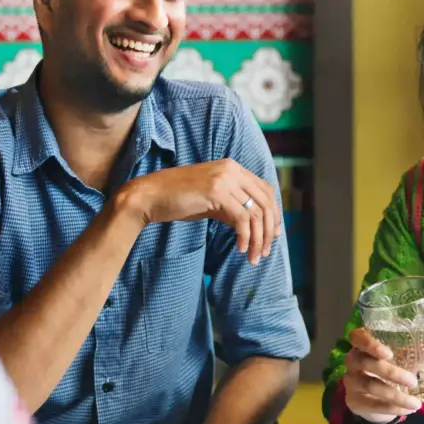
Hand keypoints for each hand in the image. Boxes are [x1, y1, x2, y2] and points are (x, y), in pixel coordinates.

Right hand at [118, 159, 280, 264]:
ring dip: (258, 238)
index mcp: (232, 168)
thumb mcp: (211, 200)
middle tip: (264, 252)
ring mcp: (225, 178)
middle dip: (268, 230)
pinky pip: (242, 218)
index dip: (274, 213)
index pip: (265, 190)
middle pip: (265, 202)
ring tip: (253, 256)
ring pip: (256, 212)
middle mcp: (232, 169)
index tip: (273, 234)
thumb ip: (232, 207)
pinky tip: (240, 248)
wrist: (150, 196)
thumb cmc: (178, 199)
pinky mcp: (216, 192)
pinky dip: (245, 236)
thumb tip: (252, 224)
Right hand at [341, 316, 423, 423]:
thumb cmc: (390, 367)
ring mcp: (351, 381)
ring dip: (395, 396)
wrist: (374, 397)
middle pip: (365, 363)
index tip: (389, 353)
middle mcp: (353, 360)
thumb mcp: (404, 354)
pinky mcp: (354, 401)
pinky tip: (406, 410)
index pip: (357, 337)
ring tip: (416, 404)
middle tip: (413, 381)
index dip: (370, 344)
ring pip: (370, 386)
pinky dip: (390, 408)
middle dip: (391, 373)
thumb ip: (421, 339)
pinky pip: (371, 405)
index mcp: (363, 344)